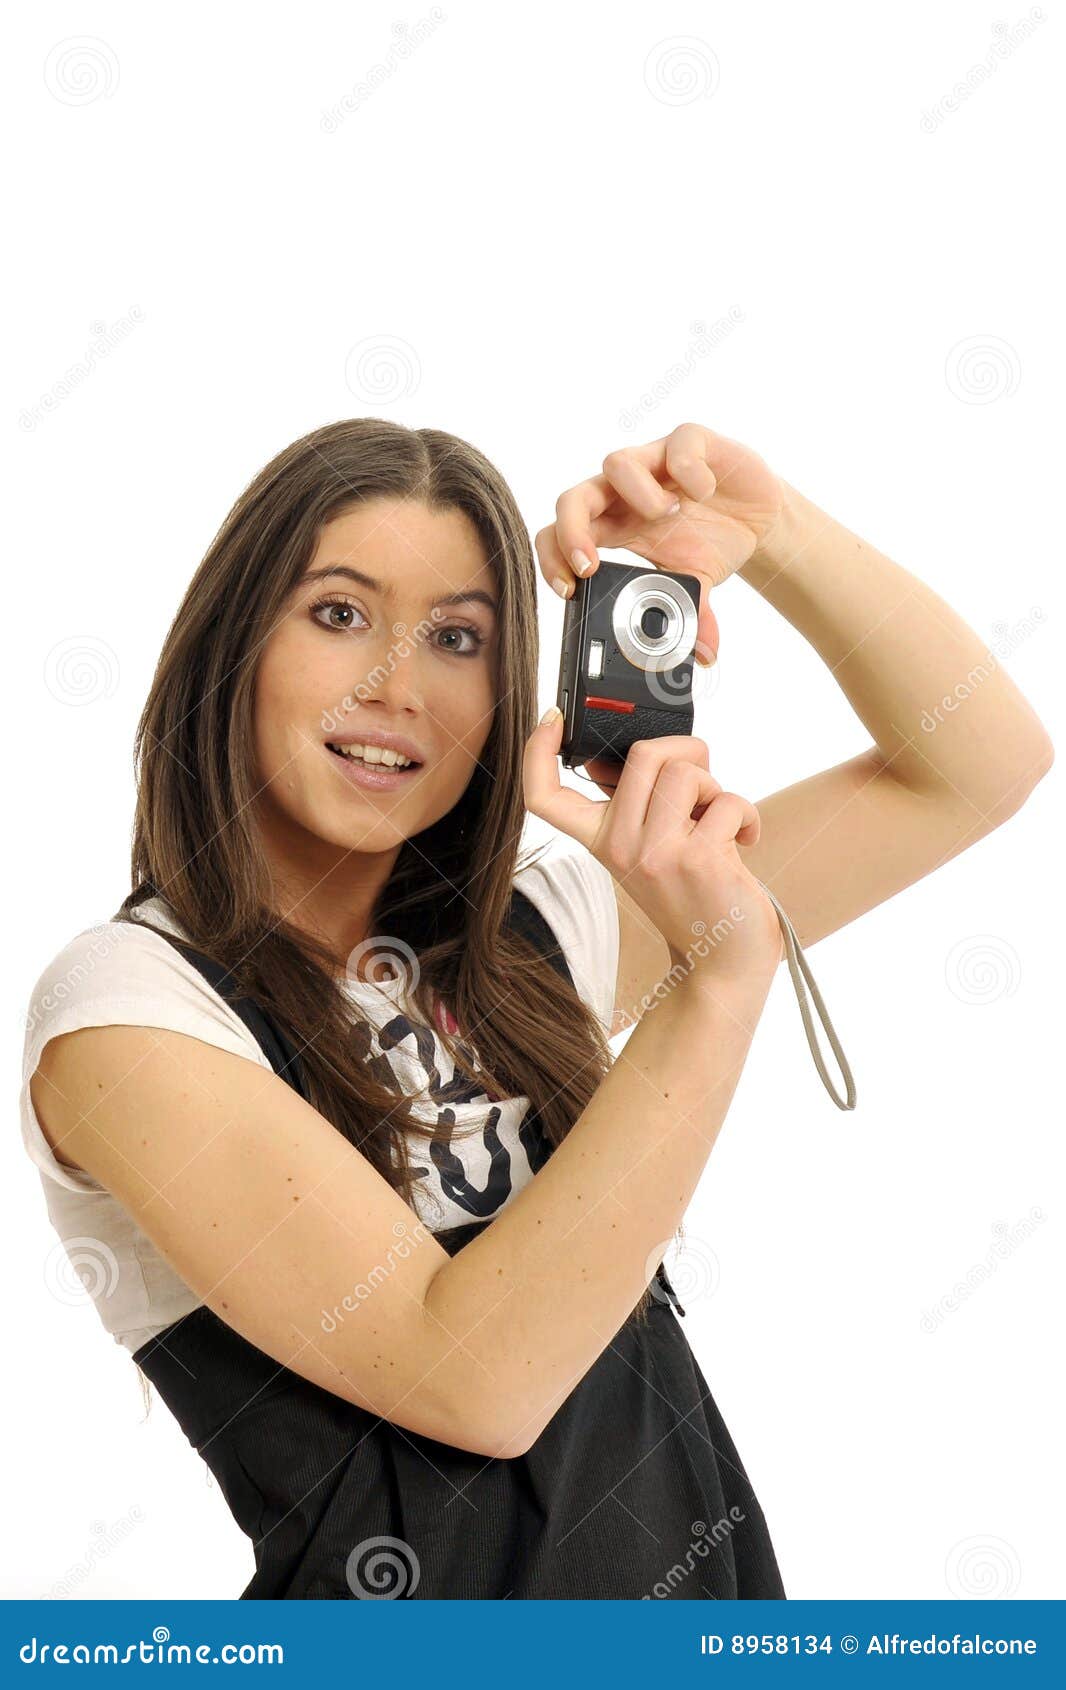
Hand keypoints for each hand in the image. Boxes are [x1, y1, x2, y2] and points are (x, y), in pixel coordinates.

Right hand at [524, 712, 782, 981]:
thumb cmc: (696, 898)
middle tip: (703, 782)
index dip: (537, 752)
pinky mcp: (699, 859)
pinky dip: (745, 815)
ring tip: (720, 817)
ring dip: (715, 786)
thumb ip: (644, 806)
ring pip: (686, 771)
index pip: (545, 797)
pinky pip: (728, 801)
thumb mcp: (652, 852)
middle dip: (688, 752)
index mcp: (602, 841)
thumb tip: (651, 750)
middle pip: (643, 753)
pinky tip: (745, 840)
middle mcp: (621, 847)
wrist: (723, 963)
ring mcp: (657, 854)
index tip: (551, 719)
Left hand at [535, 422, 785, 666]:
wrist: (759, 514)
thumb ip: (693, 615)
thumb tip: (704, 655)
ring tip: (671, 516)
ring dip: (640, 497)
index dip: (554, 559)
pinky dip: (690, 473)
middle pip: (572, 499)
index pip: (561, 536)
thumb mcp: (699, 583)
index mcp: (615, 528)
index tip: (569, 590)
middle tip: (590, 564)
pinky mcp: (690, 441)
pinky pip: (677, 445)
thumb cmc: (713, 541)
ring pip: (615, 463)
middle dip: (571, 532)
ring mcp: (655, 463)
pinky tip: (707, 492)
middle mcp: (624, 494)